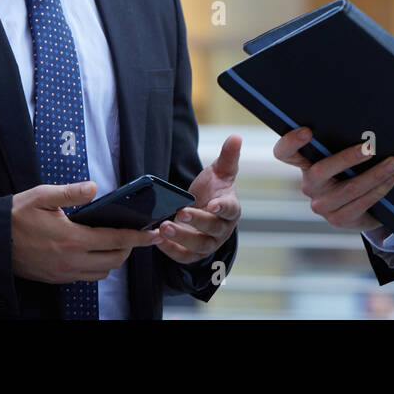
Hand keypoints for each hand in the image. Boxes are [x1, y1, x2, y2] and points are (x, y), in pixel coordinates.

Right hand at [10, 181, 157, 282]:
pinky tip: (93, 250)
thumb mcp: (42, 196)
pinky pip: (86, 277)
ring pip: (101, 273)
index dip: (139, 238)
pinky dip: (96, 266)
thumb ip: (70, 193)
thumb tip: (94, 188)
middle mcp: (71, 261)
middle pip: (114, 260)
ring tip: (115, 241)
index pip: (116, 240)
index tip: (155, 234)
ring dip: (113, 259)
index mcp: (72, 240)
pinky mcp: (55, 279)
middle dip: (129, 248)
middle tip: (135, 234)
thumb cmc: (15, 216)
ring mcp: (63, 274)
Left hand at [150, 135, 242, 264]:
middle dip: (196, 221)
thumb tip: (236, 136)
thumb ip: (228, 156)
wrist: (203, 209)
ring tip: (164, 227)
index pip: (230, 209)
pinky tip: (158, 240)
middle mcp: (222, 229)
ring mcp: (209, 243)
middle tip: (180, 212)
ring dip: (181, 237)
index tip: (212, 205)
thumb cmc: (213, 190)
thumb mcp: (220, 172)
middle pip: (212, 228)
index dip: (222, 208)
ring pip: (199, 245)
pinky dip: (171, 251)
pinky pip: (184, 256)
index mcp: (231, 209)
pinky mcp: (194, 254)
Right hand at [273, 126, 393, 230]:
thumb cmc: (353, 169)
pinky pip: (360, 204)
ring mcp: (322, 205)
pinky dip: (378, 190)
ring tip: (393, 163)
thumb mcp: (344, 156)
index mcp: (304, 163)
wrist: (365, 206)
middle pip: (320, 171)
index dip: (290, 142)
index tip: (307, 130)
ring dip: (374, 175)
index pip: (285, 153)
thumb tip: (366, 123)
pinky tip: (391, 180)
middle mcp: (309, 185)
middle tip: (370, 147)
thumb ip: (343, 142)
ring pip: (348, 189)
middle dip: (347, 158)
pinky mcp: (338, 219)